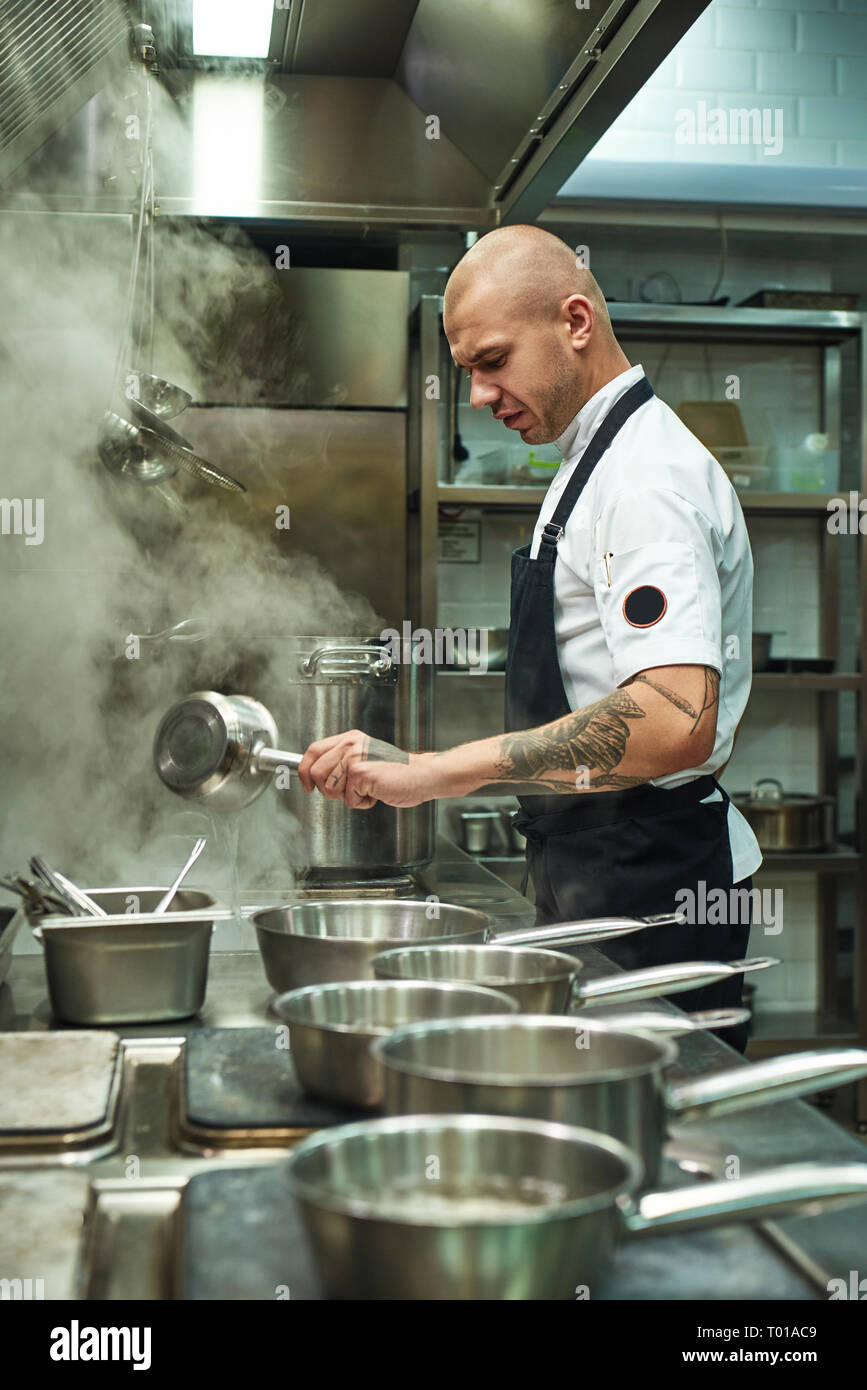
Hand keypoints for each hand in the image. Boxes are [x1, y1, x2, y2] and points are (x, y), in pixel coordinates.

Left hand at [297, 731, 437, 808]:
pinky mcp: (360, 773)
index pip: (313, 750)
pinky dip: (362, 803)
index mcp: (349, 738)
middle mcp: (350, 745)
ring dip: (348, 797)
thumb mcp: (366, 757)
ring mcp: (354, 758)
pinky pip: (348, 799)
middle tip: (350, 790)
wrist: (421, 775)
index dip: (304, 770)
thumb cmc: (397, 771)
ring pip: (330, 789)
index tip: (306, 785)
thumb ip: (343, 760)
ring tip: (367, 789)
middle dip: (329, 790)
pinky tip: (376, 792)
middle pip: (316, 773)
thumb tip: (316, 775)